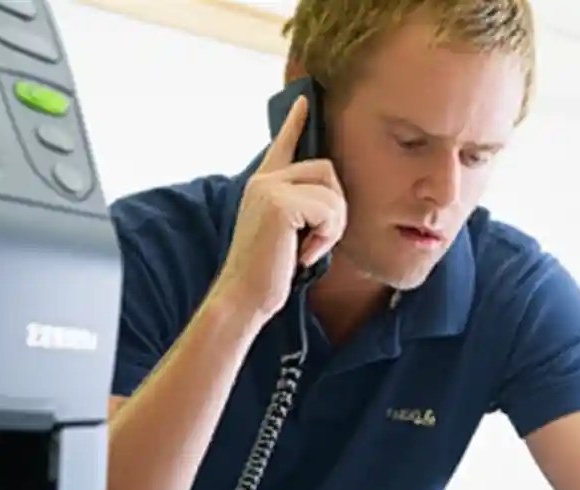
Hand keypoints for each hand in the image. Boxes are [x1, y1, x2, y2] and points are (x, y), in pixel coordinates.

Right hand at [210, 95, 346, 323]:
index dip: (296, 122)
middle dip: (335, 208)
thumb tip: (329, 199)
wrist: (244, 298)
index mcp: (263, 186)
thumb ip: (300, 210)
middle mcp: (264, 180)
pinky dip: (327, 237)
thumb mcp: (286, 234)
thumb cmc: (267, 274)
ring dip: (333, 226)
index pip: (283, 145)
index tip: (305, 100)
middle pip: (327, 170)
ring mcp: (269, 188)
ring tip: (309, 250)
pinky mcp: (279, 203)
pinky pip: (328, 209)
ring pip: (331, 191)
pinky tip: (306, 255)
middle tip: (319, 241)